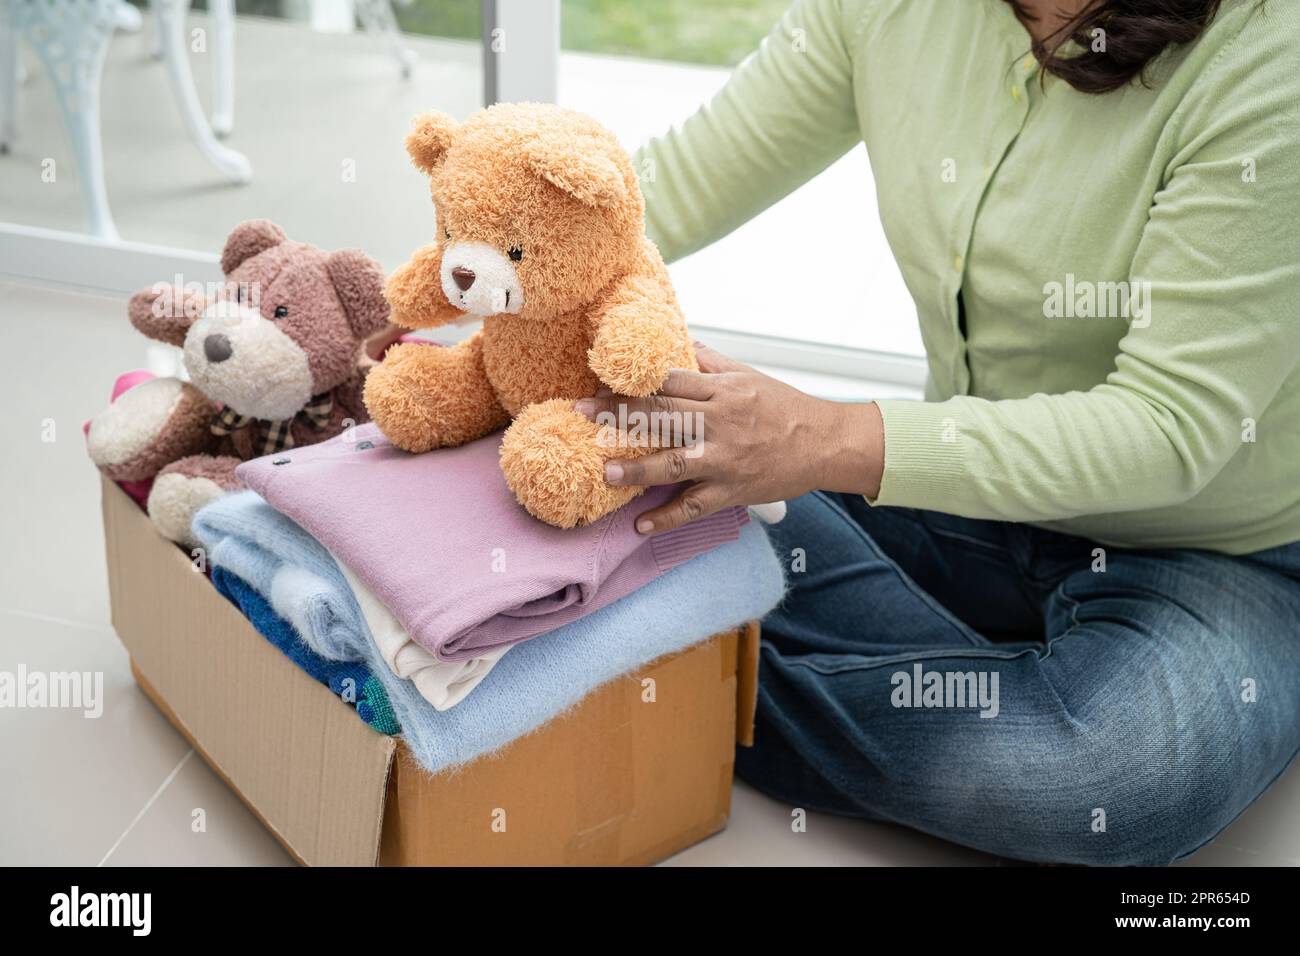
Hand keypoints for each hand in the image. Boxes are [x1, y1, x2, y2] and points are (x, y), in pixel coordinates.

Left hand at [575, 344, 884, 533]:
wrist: (826, 443)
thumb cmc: (785, 407)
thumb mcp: (747, 376)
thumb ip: (710, 362)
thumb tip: (680, 342)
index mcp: (721, 391)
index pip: (667, 381)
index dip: (630, 382)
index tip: (598, 382)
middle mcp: (719, 423)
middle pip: (662, 416)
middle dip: (618, 415)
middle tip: (581, 413)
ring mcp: (725, 460)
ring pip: (674, 462)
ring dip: (637, 468)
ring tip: (606, 472)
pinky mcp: (732, 491)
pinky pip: (694, 506)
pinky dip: (665, 518)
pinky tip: (639, 525)